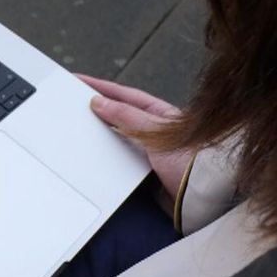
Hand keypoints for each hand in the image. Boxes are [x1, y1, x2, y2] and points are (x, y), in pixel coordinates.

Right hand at [76, 74, 192, 197]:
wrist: (203, 196)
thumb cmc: (189, 160)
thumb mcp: (153, 131)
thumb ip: (126, 116)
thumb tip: (100, 101)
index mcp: (158, 114)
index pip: (123, 95)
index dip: (101, 87)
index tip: (79, 80)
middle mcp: (153, 131)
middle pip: (118, 116)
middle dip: (97, 109)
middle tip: (72, 103)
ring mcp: (148, 152)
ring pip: (117, 139)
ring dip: (100, 136)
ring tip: (78, 130)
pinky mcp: (144, 174)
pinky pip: (119, 161)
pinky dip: (106, 159)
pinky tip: (94, 158)